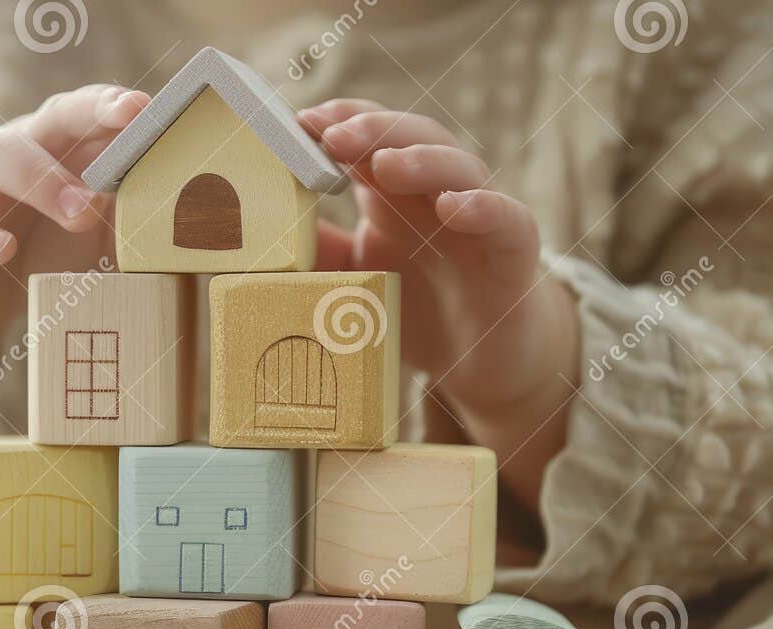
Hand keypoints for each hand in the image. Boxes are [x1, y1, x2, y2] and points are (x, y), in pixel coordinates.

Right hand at [0, 84, 149, 340]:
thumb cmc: (33, 253)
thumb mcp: (84, 239)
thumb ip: (123, 221)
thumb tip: (184, 218)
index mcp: (54, 152)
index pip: (86, 115)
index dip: (116, 106)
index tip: (150, 108)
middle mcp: (11, 155)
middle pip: (47, 121)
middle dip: (89, 117)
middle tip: (130, 129)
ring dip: (43, 180)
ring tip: (82, 210)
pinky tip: (2, 249)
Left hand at [299, 99, 579, 512]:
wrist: (482, 362)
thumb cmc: (417, 309)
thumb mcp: (354, 281)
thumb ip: (317, 254)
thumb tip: (258, 239)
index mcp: (395, 195)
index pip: (371, 140)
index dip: (342, 123)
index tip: (302, 122)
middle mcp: (437, 194)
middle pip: (412, 139)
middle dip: (372, 130)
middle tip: (333, 133)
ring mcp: (478, 219)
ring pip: (459, 168)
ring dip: (421, 160)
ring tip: (385, 163)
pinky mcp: (513, 252)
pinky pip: (506, 218)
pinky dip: (482, 207)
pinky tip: (454, 207)